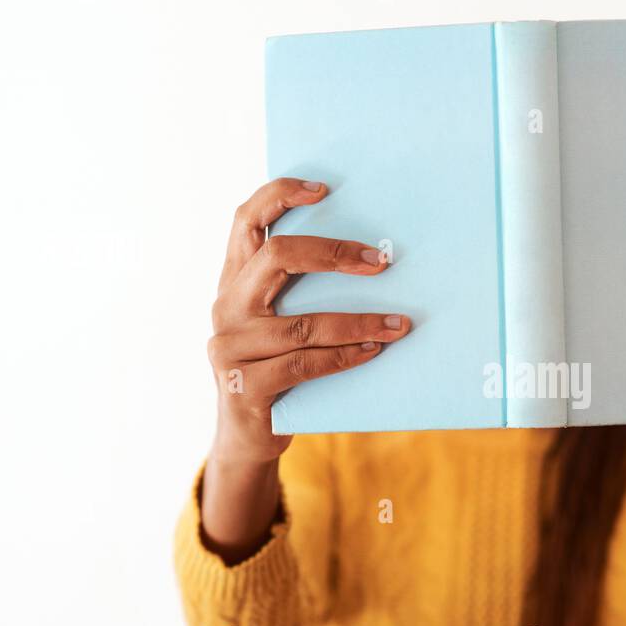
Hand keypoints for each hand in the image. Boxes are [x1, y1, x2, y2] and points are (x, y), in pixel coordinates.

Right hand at [201, 177, 410, 560]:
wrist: (248, 436)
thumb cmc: (279, 368)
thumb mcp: (281, 322)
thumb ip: (302, 292)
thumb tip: (374, 258)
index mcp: (233, 280)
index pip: (245, 220)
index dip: (280, 196)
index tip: (324, 189)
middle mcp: (225, 306)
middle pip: (276, 257)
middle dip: (333, 252)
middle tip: (381, 261)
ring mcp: (230, 348)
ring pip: (302, 323)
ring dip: (359, 320)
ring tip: (399, 324)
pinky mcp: (246, 387)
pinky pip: (306, 365)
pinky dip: (347, 357)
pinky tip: (376, 351)